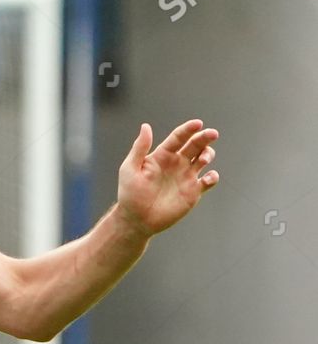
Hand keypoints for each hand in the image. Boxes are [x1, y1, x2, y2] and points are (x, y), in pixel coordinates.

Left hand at [117, 119, 218, 236]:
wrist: (137, 220)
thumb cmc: (130, 195)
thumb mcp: (130, 169)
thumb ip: (139, 148)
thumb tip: (146, 126)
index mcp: (163, 155)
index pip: (179, 137)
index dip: (188, 129)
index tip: (197, 123)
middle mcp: (177, 163)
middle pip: (195, 144)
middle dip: (205, 137)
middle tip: (212, 134)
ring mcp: (186, 177)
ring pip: (204, 158)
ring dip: (208, 154)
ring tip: (203, 158)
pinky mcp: (193, 192)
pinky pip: (209, 181)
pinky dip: (213, 177)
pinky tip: (207, 179)